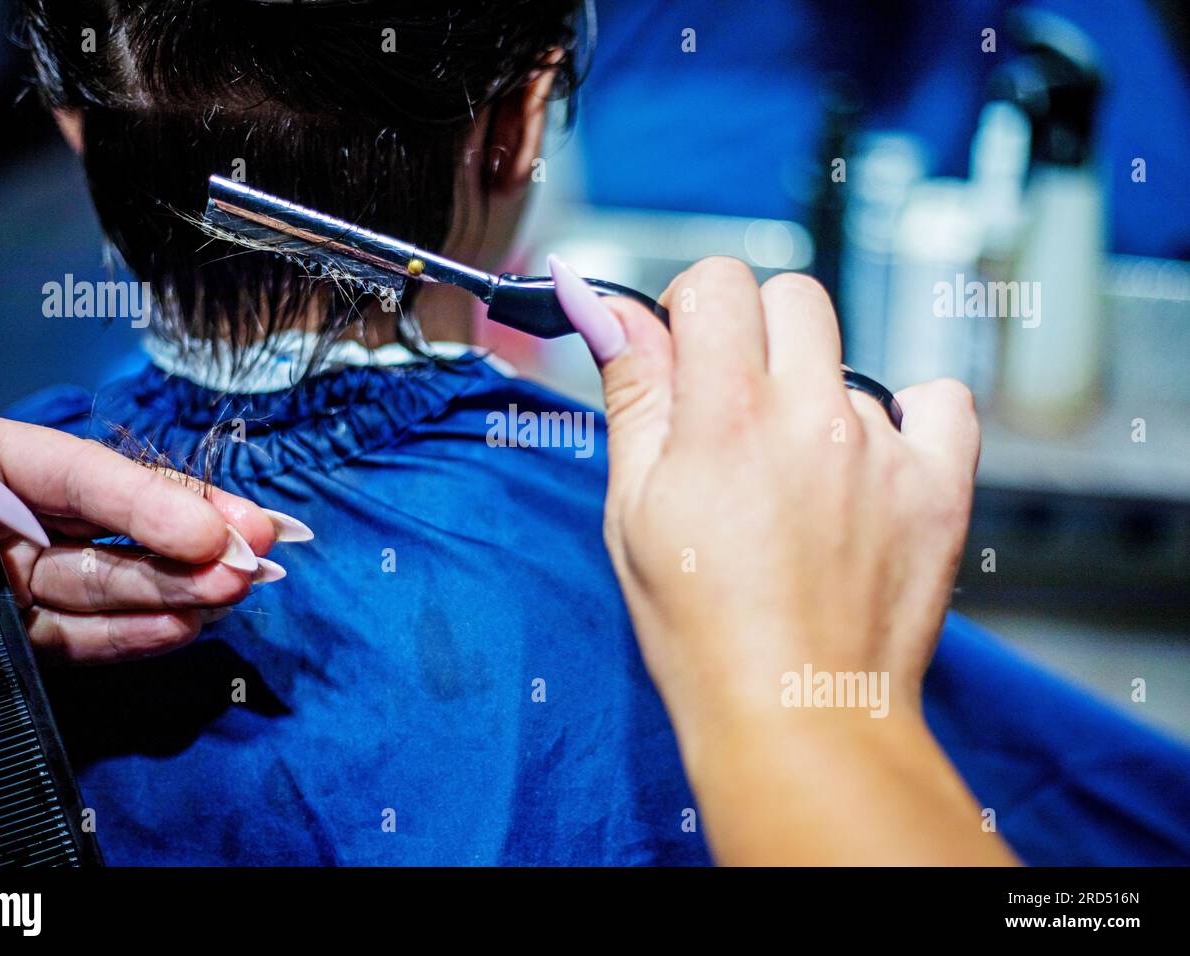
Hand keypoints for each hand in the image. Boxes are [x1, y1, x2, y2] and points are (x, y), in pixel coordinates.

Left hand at [0, 404, 303, 670]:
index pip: (82, 478)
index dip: (150, 500)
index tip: (212, 525)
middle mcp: (5, 526)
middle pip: (115, 533)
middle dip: (190, 544)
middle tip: (255, 557)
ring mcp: (2, 593)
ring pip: (109, 591)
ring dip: (179, 593)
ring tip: (237, 590)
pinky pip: (74, 648)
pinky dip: (134, 642)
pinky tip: (185, 628)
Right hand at [550, 255, 1015, 864]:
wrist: (798, 715)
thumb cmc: (701, 630)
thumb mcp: (634, 509)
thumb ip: (634, 395)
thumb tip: (611, 311)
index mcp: (726, 416)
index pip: (718, 281)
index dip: (693, 302)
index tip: (688, 344)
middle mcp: (811, 416)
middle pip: (792, 295)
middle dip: (757, 331)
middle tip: (739, 402)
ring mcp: (883, 448)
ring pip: (851, 360)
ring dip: (818, 394)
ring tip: (799, 476)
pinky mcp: (939, 486)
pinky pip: (942, 399)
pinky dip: (910, 418)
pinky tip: (874, 464)